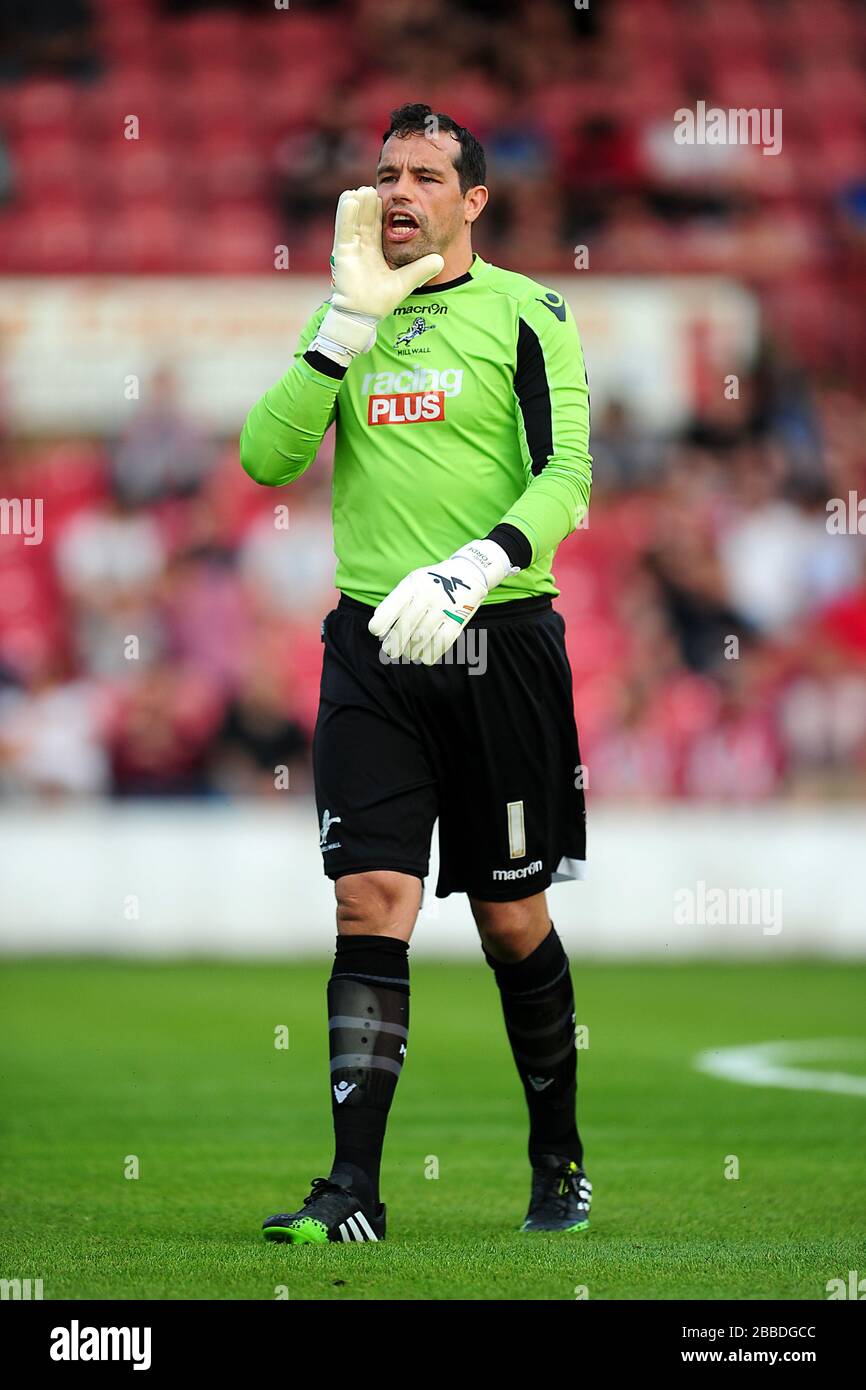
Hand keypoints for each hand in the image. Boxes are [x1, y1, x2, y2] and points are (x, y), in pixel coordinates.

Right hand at [312, 188, 443, 361]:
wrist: (364, 314)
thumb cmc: (380, 301)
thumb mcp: (406, 281)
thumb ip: (421, 270)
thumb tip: (442, 261)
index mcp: (375, 251)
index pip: (378, 226)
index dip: (381, 211)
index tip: (387, 196)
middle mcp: (362, 248)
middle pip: (365, 220)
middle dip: (368, 204)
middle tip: (372, 187)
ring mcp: (351, 249)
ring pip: (353, 221)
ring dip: (357, 205)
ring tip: (361, 189)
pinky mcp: (342, 252)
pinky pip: (343, 229)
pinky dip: (345, 214)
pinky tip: (349, 199)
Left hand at [368, 540, 516, 665]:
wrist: (468, 572)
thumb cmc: (431, 583)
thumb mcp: (413, 582)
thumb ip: (396, 601)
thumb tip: (377, 625)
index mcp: (414, 583)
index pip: (394, 604)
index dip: (382, 621)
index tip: (375, 632)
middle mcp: (429, 593)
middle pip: (407, 624)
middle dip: (396, 642)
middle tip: (390, 651)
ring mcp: (444, 606)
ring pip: (423, 636)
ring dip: (412, 650)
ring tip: (408, 654)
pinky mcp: (458, 618)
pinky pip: (442, 641)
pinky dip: (431, 653)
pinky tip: (424, 657)